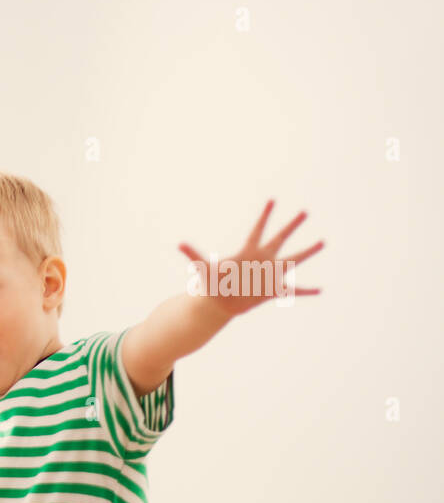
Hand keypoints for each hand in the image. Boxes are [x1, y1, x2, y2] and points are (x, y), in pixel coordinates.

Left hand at [179, 200, 323, 317]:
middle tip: (305, 211)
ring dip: (308, 252)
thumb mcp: (205, 270)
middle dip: (292, 225)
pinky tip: (320, 290)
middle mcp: (263, 260)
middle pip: (280, 239)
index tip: (272, 199)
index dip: (264, 215)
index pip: (258, 230)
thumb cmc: (212, 285)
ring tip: (322, 241)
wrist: (219, 303)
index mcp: (249, 253)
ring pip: (293, 260)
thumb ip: (194, 256)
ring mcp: (269, 274)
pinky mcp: (272, 290)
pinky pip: (294, 290)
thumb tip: (178, 243)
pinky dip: (306, 291)